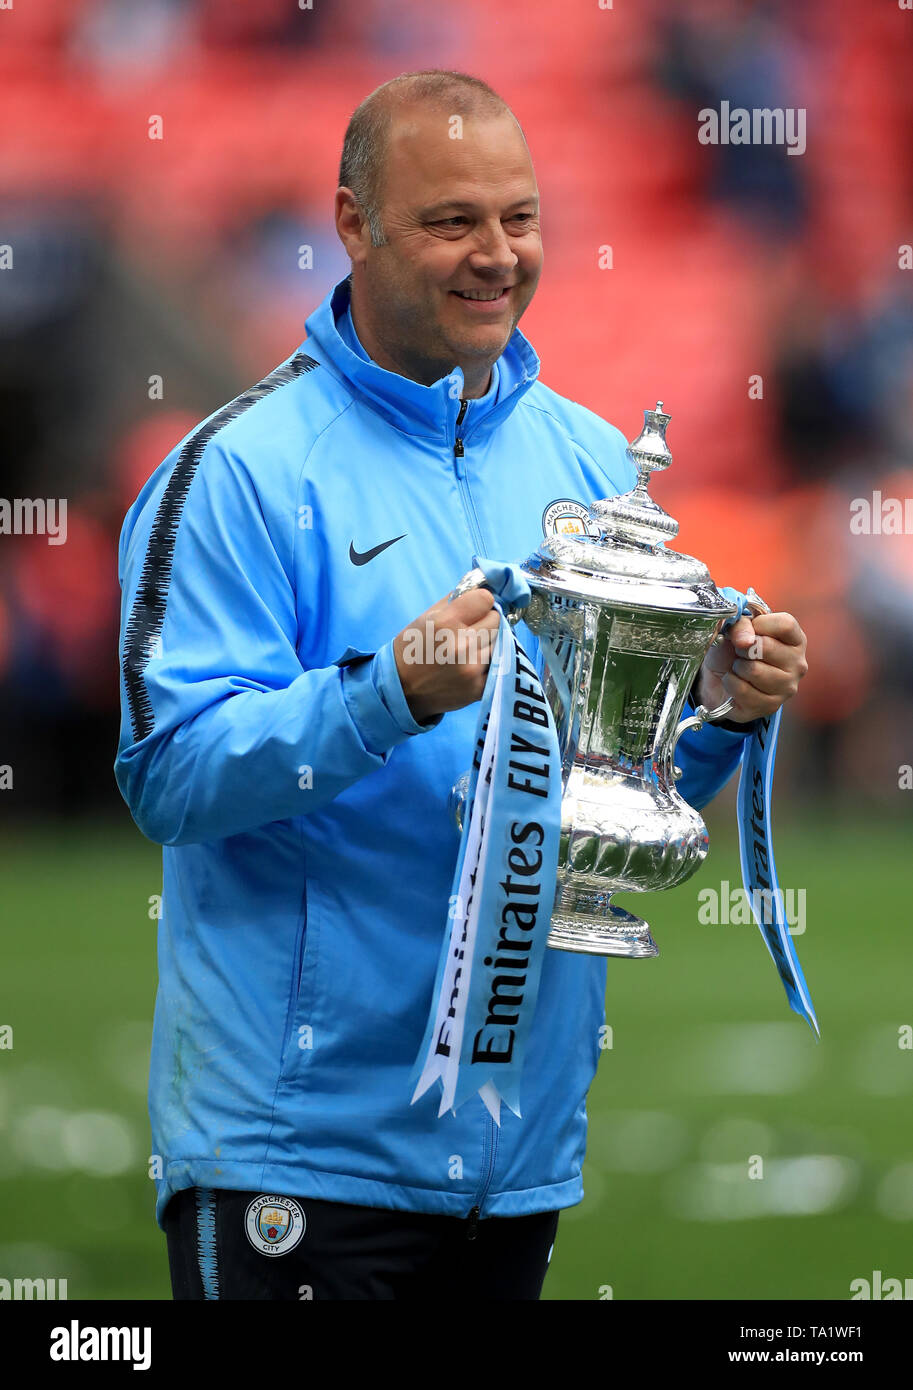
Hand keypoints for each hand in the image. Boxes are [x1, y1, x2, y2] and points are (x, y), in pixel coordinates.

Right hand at [393, 586, 500, 721]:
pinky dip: (489, 662)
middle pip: (495, 619)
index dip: (480, 602)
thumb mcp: (425, 618)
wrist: (402, 691)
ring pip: (499, 642)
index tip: (474, 608)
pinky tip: (472, 664)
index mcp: (446, 623)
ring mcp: (473, 668)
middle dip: (485, 621)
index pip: (486, 599)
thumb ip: (453, 600)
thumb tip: (479, 589)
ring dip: (488, 642)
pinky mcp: (480, 687)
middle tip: (470, 630)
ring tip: (469, 648)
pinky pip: (498, 664)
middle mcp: (462, 644)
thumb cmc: (412, 649)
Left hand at [694, 612, 807, 723]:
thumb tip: (746, 641)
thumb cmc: (732, 651)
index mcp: (795, 640)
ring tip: (739, 668)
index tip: (749, 631)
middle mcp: (798, 665)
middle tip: (740, 653)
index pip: (786, 624)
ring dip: (737, 667)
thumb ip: (740, 626)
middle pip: (767, 647)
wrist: (718, 681)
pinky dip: (730, 683)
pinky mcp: (770, 706)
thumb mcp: (733, 630)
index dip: (760, 624)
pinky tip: (735, 682)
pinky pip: (742, 689)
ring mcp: (787, 688)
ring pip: (754, 670)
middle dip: (743, 648)